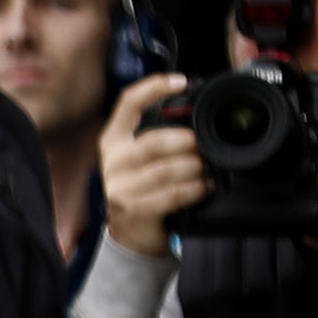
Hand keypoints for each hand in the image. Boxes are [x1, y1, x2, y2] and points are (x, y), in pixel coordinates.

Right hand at [97, 73, 209, 254]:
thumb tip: (195, 114)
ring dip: (194, 169)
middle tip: (202, 148)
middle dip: (187, 143)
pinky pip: (171, 194)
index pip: (128, 104)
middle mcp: (113, 161)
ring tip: (204, 171)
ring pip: (166, 169)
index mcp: (114, 140)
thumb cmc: (145, 190)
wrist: (132, 235)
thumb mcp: (144, 159)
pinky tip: (203, 188)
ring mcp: (120, 187)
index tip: (181, 82)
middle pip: (153, 141)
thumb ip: (161, 136)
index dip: (154, 88)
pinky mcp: (133, 209)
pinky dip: (194, 190)